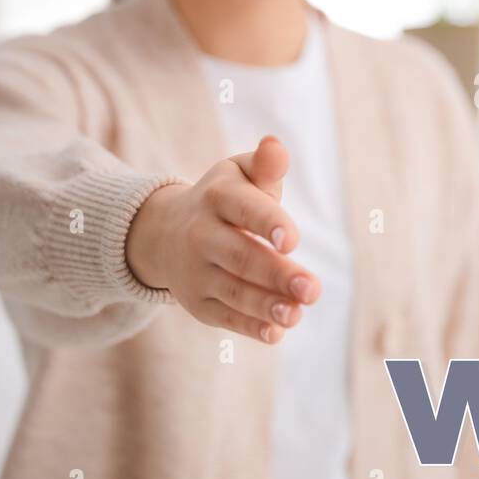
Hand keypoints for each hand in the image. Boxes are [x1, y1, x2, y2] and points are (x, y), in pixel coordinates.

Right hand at [126, 135, 319, 342]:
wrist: (166, 232)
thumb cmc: (226, 199)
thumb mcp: (240, 175)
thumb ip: (264, 166)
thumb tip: (276, 146)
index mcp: (217, 198)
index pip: (244, 210)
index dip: (268, 223)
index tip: (292, 240)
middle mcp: (201, 235)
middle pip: (241, 257)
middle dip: (277, 274)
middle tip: (313, 289)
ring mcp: (196, 272)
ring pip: (234, 291)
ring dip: (267, 305)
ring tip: (298, 313)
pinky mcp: (198, 303)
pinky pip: (226, 317)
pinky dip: (251, 326)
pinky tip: (278, 332)